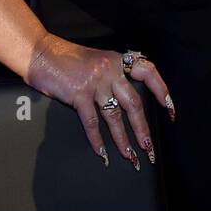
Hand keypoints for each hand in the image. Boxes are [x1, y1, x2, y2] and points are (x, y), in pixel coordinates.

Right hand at [25, 33, 172, 168]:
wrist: (40, 53)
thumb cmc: (65, 59)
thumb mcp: (96, 60)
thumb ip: (111, 75)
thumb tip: (125, 101)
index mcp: (116, 60)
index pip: (148, 71)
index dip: (161, 90)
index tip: (170, 109)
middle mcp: (110, 70)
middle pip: (134, 103)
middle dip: (142, 129)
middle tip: (148, 148)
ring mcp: (95, 82)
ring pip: (115, 116)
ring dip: (123, 140)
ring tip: (130, 157)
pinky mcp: (79, 93)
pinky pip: (92, 122)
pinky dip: (97, 140)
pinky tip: (102, 153)